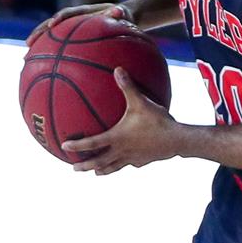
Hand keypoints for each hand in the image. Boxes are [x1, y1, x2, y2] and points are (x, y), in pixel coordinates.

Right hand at [25, 1, 124, 50]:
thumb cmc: (123, 16)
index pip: (69, 13)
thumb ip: (119, 13)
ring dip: (39, 47)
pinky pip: (59, 48)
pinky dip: (49, 57)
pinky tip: (42, 72)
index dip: (60, 18)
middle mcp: (73, 20)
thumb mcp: (124, 13)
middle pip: (52, 26)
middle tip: (28, 44)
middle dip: (39, 34)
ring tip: (25, 59)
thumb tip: (120, 11)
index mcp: (83, 12)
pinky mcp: (72, 40)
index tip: (52, 25)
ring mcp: (71, 30)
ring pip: (51, 38)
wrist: (122, 16)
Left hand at [62, 67, 178, 174]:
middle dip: (85, 166)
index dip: (77, 146)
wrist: (177, 140)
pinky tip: (125, 162)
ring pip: (112, 168)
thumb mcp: (141, 102)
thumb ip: (127, 86)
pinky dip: (122, 164)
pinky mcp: (142, 161)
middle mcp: (121, 151)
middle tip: (74, 168)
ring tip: (95, 173)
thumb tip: (117, 69)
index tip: (64, 147)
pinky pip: (129, 164)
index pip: (92, 144)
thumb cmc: (157, 121)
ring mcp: (132, 158)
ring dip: (102, 170)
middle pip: (98, 163)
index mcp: (116, 138)